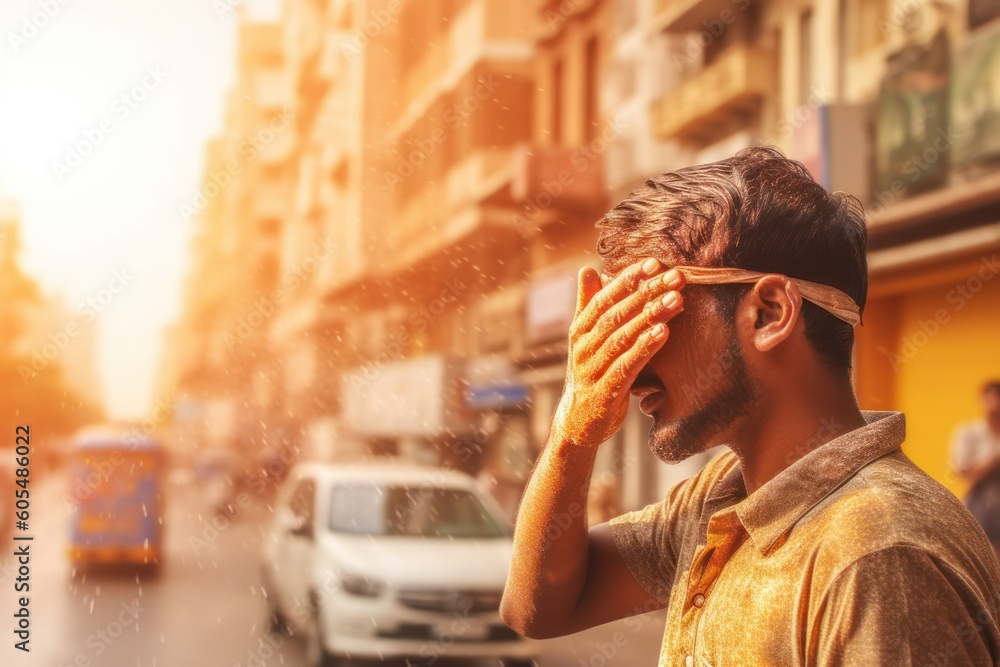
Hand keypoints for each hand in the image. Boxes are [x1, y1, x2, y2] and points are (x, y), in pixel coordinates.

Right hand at [550, 258, 685, 448]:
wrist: (578, 422)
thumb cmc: (590, 373)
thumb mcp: (585, 339)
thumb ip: (588, 305)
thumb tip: (587, 269)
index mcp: (580, 330)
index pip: (604, 298)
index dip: (628, 280)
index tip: (654, 262)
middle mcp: (583, 347)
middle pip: (617, 314)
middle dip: (647, 293)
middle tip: (676, 277)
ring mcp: (592, 371)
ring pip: (622, 338)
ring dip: (650, 317)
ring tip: (676, 300)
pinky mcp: (603, 394)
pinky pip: (626, 367)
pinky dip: (644, 349)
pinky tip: (663, 334)